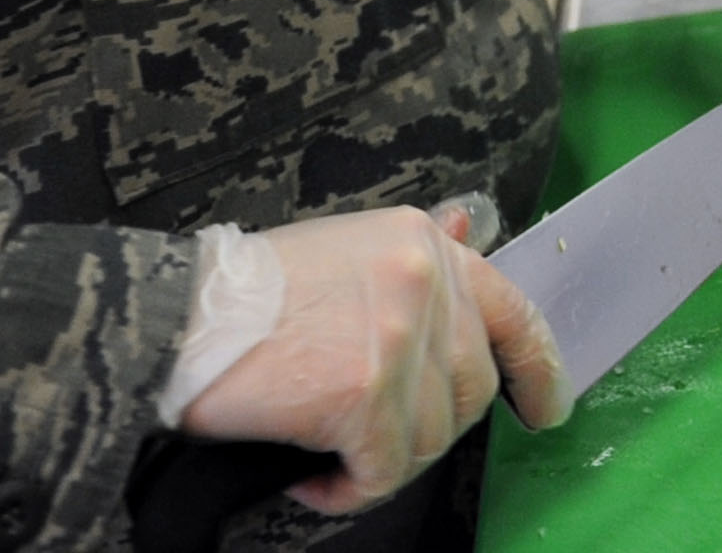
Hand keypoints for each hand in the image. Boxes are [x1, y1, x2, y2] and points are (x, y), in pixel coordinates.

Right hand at [177, 203, 563, 512]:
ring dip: (379, 462)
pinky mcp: (366, 391)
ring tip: (325, 454)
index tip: (546, 408)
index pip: (512, 309)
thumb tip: (468, 231)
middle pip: (470, 392)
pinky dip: (348, 489)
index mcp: (422, 243)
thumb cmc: (247, 295)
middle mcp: (425, 279)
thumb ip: (411, 264)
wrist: (175, 319)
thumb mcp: (346, 253)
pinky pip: (383, 470)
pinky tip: (311, 475)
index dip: (538, 369)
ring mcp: (401, 335)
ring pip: (430, 437)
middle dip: (426, 431)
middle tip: (367, 442)